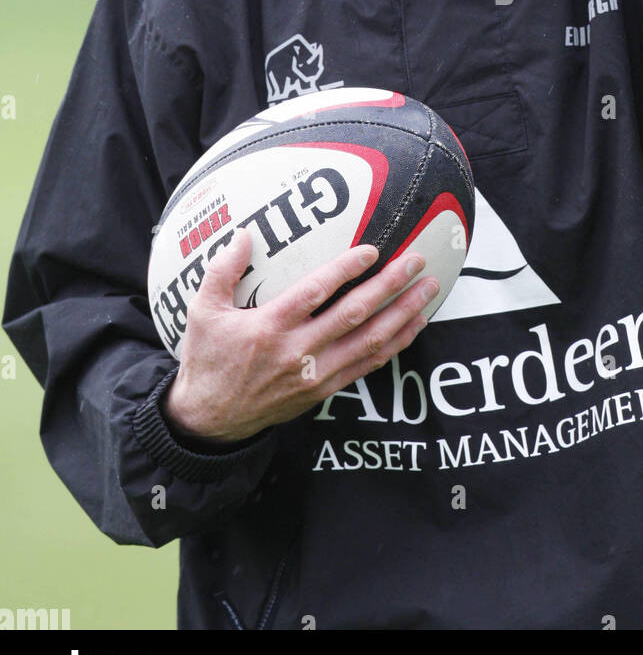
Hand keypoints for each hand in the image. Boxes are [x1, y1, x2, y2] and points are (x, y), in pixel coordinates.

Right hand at [163, 229, 437, 443]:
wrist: (210, 421)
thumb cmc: (207, 360)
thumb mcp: (202, 312)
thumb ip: (221, 271)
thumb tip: (243, 233)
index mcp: (268, 328)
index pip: (314, 293)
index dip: (344, 270)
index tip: (371, 250)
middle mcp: (297, 352)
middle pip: (353, 315)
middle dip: (389, 286)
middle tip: (416, 262)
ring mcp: (314, 374)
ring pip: (369, 341)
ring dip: (402, 314)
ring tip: (428, 290)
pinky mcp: (324, 390)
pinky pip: (368, 365)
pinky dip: (395, 344)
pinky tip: (413, 324)